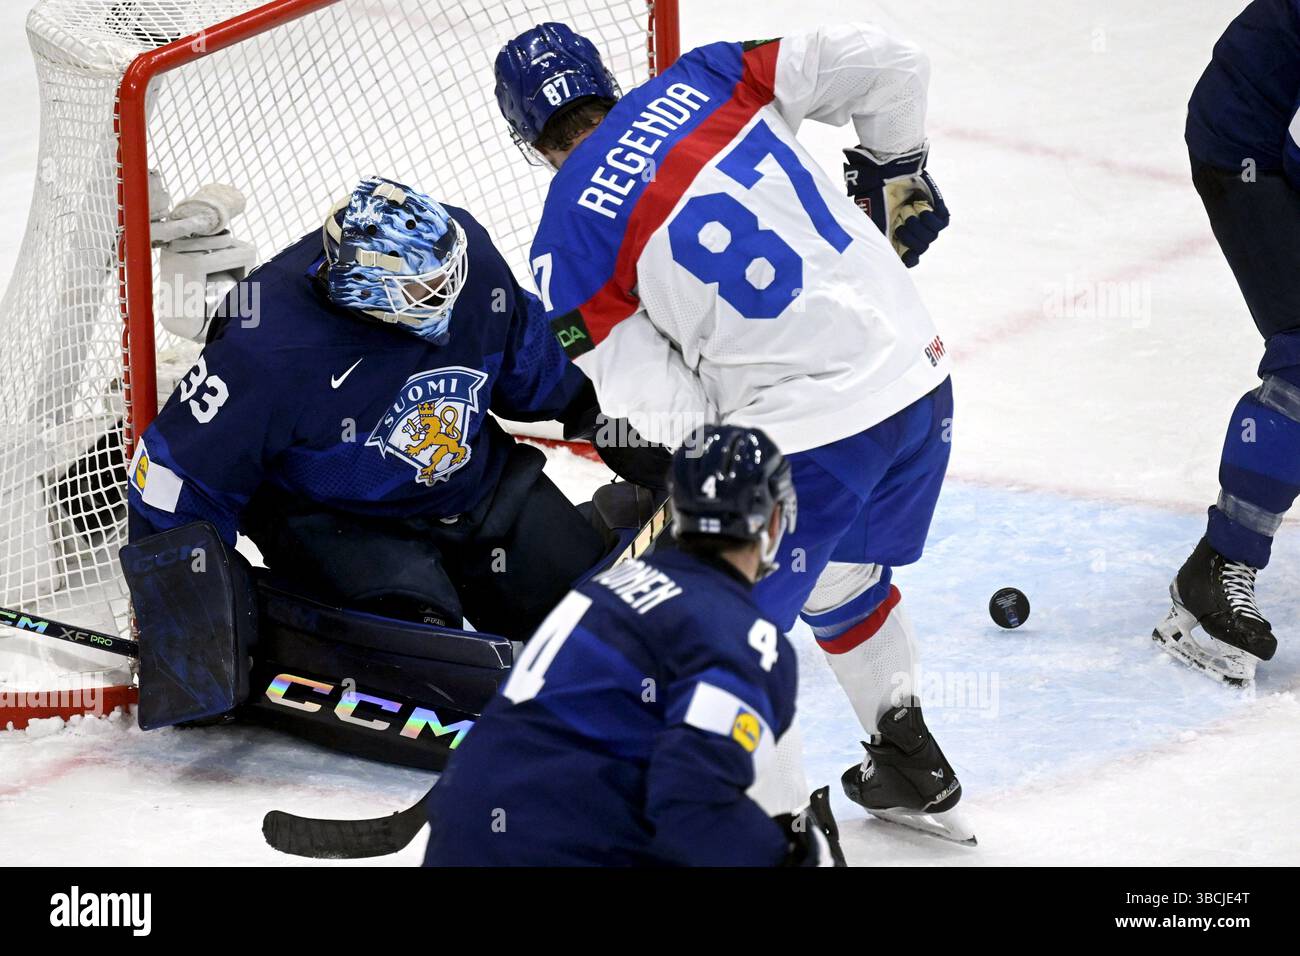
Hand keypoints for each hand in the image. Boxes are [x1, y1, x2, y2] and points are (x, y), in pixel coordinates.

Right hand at [843, 144, 949, 266]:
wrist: (888, 174)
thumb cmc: (878, 198)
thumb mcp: (876, 224)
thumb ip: (885, 244)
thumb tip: (894, 262)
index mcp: (898, 237)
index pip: (910, 259)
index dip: (909, 258)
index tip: (903, 251)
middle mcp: (913, 231)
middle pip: (921, 248)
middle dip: (910, 237)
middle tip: (900, 221)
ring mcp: (926, 222)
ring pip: (930, 238)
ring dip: (917, 225)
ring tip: (907, 211)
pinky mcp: (937, 211)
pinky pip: (940, 224)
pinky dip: (929, 218)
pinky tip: (920, 209)